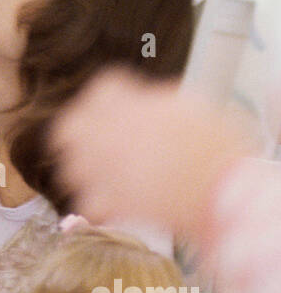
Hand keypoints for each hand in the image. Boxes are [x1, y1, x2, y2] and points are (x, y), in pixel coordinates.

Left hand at [50, 70, 251, 236]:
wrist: (225, 190)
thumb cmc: (218, 147)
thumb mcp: (192, 106)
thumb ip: (160, 100)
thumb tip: (150, 101)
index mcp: (130, 104)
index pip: (102, 89)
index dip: (110, 98)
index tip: (121, 108)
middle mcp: (109, 133)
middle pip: (69, 126)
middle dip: (79, 133)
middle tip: (98, 141)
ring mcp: (105, 168)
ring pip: (70, 166)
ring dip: (85, 169)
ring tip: (106, 174)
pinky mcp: (112, 202)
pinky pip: (86, 202)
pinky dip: (97, 203)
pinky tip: (114, 203)